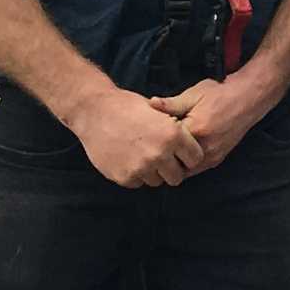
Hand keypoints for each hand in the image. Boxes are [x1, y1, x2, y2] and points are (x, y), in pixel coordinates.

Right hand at [77, 88, 203, 188]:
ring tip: (142, 156)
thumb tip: (188, 141)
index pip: (195, 159)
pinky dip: (135, 174)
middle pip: (177, 176)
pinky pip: (138, 183)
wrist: (94, 112)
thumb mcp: (157, 111)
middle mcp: (160, 154)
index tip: (182, 154)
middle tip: (162, 159)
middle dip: (172, 169)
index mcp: (173, 135)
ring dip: (153, 172)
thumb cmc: (126, 106)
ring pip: (157, 181)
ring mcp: (141, 168)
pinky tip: (128, 158)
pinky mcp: (125, 177)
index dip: (189, 156)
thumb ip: (174, 129)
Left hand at [150, 68, 279, 172]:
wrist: (248, 98)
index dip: (156, 140)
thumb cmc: (220, 93)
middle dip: (164, 158)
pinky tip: (181, 153)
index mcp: (196, 131)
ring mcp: (213, 156)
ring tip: (167, 152)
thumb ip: (171, 103)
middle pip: (174, 164)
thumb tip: (151, 104)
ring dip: (176, 163)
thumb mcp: (194, 94)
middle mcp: (205, 148)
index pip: (167, 145)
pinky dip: (187, 164)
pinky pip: (197, 169)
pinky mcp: (218, 158)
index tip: (150, 135)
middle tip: (155, 148)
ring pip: (186, 171)